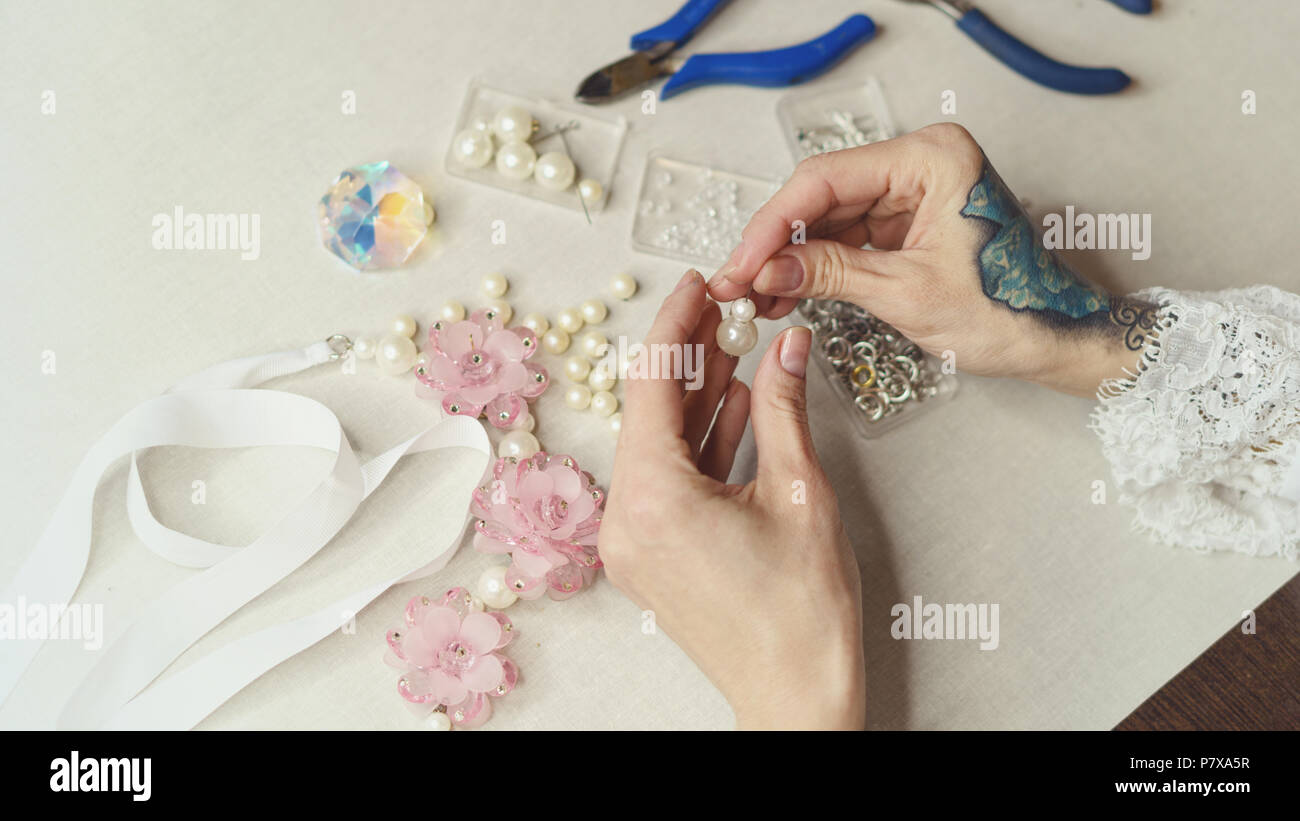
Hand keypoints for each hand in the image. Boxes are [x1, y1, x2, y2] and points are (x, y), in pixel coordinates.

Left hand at [600, 270, 864, 729]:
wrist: (795, 697)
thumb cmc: (801, 616)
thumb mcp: (799, 493)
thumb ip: (784, 407)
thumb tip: (787, 346)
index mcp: (655, 499)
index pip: (653, 383)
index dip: (675, 324)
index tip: (694, 284)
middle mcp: (627, 520)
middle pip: (650, 411)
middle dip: (688, 357)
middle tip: (722, 309)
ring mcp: (633, 541)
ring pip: (658, 444)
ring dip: (695, 398)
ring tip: (733, 346)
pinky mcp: (650, 555)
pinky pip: (665, 480)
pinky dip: (696, 444)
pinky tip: (731, 405)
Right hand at [708, 123, 1153, 397]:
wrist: (1053, 337)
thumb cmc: (1008, 309)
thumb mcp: (905, 292)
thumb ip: (830, 272)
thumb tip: (768, 269)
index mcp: (931, 158)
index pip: (827, 179)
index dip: (774, 223)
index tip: (741, 261)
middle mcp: (922, 162)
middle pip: (824, 195)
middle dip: (778, 243)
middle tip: (738, 282)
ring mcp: (915, 190)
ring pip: (832, 218)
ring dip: (793, 258)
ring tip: (759, 297)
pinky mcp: (910, 218)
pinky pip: (851, 236)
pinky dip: (819, 265)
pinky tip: (788, 290)